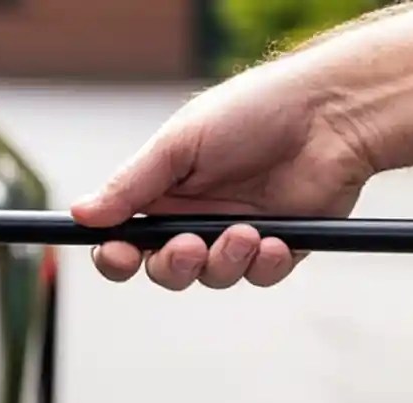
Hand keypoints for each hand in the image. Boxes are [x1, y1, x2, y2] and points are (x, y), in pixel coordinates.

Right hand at [72, 63, 376, 289]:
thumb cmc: (253, 113)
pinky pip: (258, 277)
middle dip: (173, 266)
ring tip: (247, 233)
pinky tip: (275, 239)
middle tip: (191, 247)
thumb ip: (130, 185)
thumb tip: (81, 213)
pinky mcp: (278, 249)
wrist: (331, 114)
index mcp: (165, 191)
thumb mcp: (179, 144)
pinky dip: (264, 264)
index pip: (125, 238)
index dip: (116, 255)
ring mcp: (236, 236)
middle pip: (163, 270)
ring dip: (223, 262)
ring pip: (211, 279)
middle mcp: (196, 217)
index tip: (120, 255)